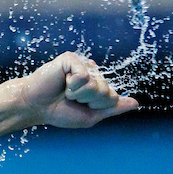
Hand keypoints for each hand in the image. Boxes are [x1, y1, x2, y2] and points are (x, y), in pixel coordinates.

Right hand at [15, 52, 138, 127]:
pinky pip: (83, 77)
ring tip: (65, 91)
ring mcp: (83, 63)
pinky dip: (72, 87)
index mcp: (98, 83)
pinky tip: (62, 83)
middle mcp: (93, 71)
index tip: (80, 105)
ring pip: (96, 85)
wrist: (36, 108)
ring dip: (79, 94)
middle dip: (88, 101)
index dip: (96, 107)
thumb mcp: (92, 115)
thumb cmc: (60, 111)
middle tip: (71, 98)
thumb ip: (113, 108)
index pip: (113, 98)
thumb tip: (136, 103)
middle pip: (106, 92)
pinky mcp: (71, 59)